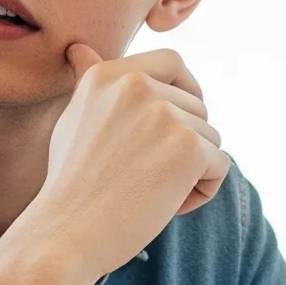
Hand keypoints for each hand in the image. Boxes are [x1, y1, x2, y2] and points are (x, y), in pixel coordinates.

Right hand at [0, 43, 227, 284]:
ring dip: (193, 171)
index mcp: (108, 75)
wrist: (65, 235)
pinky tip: (168, 206)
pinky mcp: (188, 147)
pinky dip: (204, 191)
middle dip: (185, 144)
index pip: (172, 61)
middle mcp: (137, 85)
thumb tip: (80, 49)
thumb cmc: (69, 186)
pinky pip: (220, 166)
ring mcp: (164, 114)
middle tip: (149, 179)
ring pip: (210, 138)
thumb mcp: (74, 120)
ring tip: (152, 194)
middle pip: (196, 107)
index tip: (183, 118)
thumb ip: (91, 85)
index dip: (187, 87)